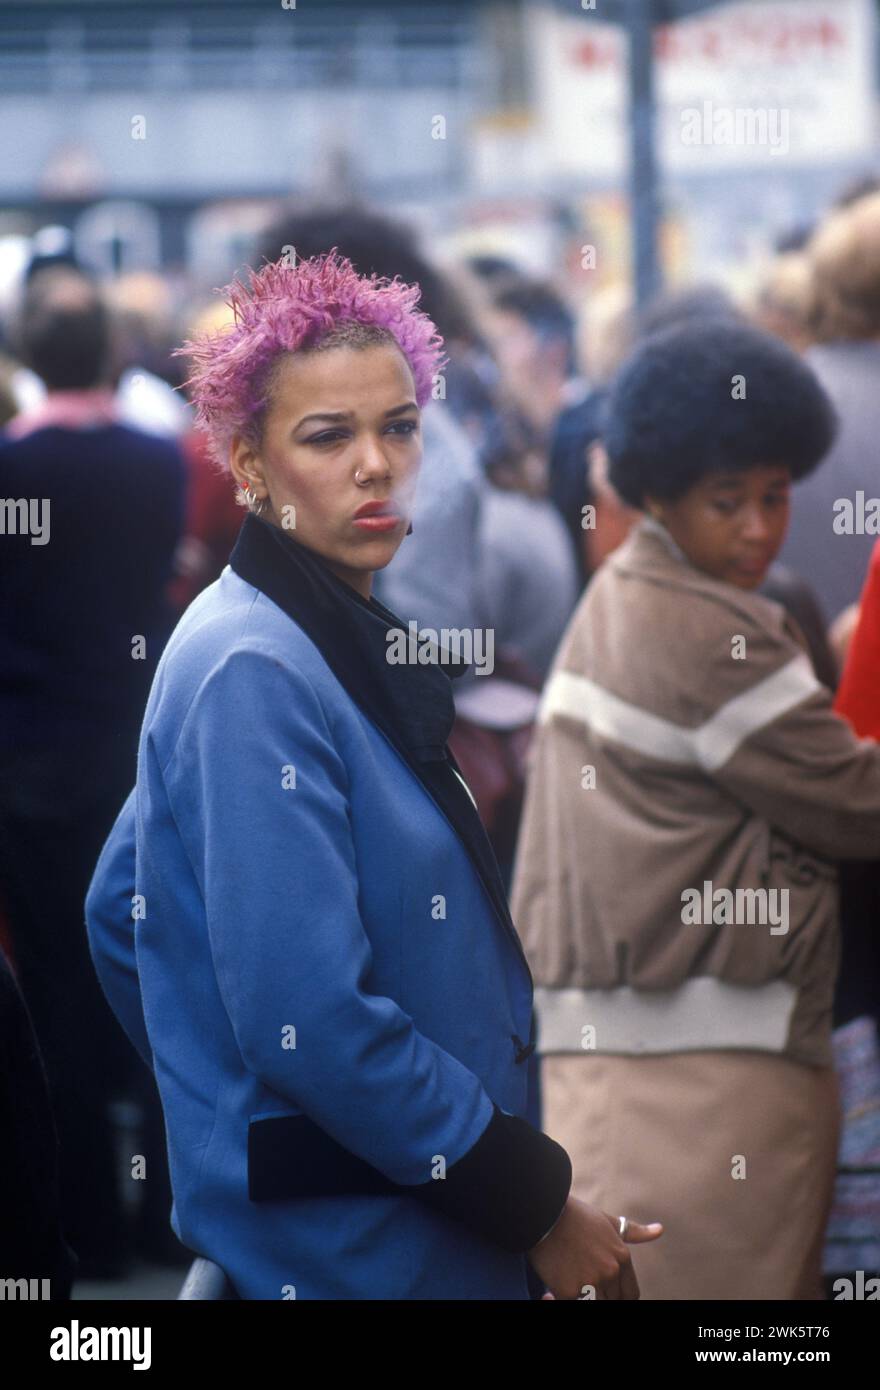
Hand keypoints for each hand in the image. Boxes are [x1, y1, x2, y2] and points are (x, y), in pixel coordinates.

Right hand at [529, 1196, 662, 1299]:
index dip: (617, 1294)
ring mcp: (591, 1282)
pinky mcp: (569, 1291)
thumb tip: (660, 1230)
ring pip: (595, 1303)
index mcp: (622, 1258)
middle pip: (613, 1301)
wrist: (545, 1212)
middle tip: (582, 1278)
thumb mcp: (608, 1222)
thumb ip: (634, 1232)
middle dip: (599, 1295)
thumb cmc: (576, 1216)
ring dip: (583, 1296)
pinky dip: (563, 1297)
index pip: (630, 1294)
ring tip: (570, 1279)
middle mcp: (611, 1272)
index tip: (604, 1288)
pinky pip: (572, 1303)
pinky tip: (554, 1284)